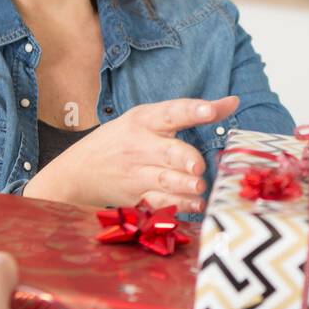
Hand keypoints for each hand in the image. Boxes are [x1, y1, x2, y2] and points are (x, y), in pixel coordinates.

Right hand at [24, 96, 239, 212]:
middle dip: (185, 158)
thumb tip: (233, 102)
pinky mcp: (136, 196)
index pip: (171, 112)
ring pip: (166, 180)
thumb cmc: (120, 140)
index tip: (211, 110)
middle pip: (168, 151)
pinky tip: (195, 205)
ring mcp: (136, 173)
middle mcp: (140, 145)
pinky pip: (160, 202)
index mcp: (144, 120)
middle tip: (198, 166)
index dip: (192, 110)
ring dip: (185, 185)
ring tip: (200, 187)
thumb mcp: (145, 119)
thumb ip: (187, 113)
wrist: (76, 172)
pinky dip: (179, 205)